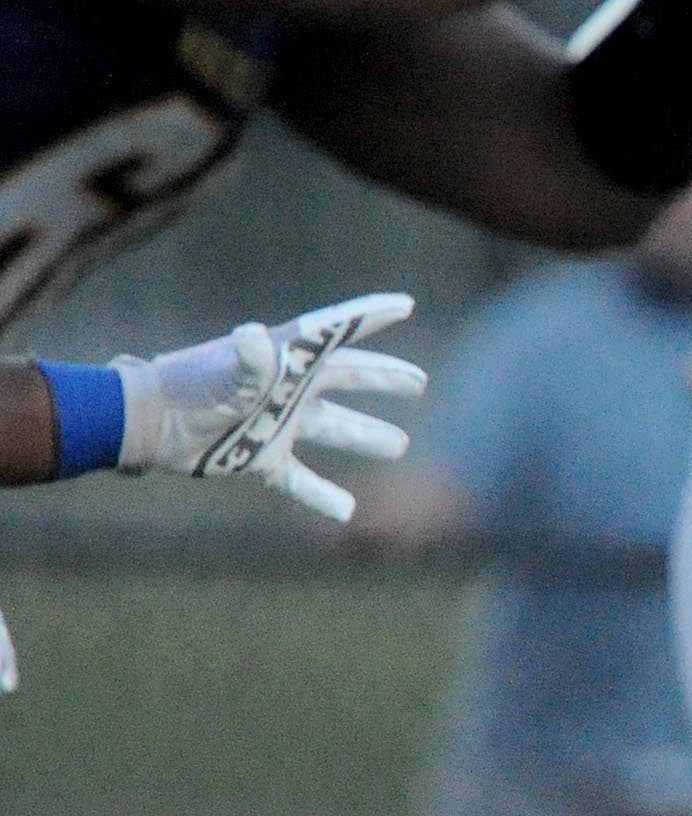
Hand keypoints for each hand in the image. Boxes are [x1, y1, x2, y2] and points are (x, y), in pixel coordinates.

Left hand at [116, 293, 425, 522]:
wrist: (148, 424)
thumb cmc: (187, 389)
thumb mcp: (223, 373)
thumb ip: (247, 361)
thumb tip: (254, 336)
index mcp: (287, 359)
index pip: (337, 332)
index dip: (372, 315)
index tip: (406, 304)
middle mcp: (289, 388)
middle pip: (348, 379)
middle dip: (385, 379)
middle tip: (420, 383)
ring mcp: (279, 425)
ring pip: (335, 430)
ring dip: (367, 437)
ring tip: (398, 444)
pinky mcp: (262, 458)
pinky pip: (302, 480)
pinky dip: (324, 496)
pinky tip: (347, 511)